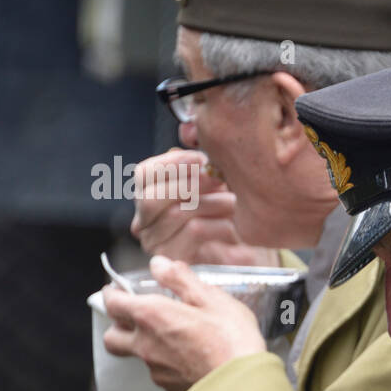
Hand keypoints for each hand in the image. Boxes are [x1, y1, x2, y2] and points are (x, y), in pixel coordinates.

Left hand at [102, 255, 266, 390]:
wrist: (242, 385)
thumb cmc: (231, 339)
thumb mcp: (212, 298)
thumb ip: (181, 279)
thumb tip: (158, 264)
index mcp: (151, 315)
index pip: (113, 303)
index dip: (113, 294)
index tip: (120, 290)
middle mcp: (145, 344)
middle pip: (112, 336)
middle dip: (118, 326)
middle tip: (136, 318)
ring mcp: (155, 370)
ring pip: (137, 355)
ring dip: (146, 345)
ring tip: (174, 339)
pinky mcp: (168, 389)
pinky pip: (159, 373)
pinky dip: (168, 364)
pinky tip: (191, 360)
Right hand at [130, 148, 279, 266]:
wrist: (247, 252)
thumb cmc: (226, 212)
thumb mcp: (214, 181)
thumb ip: (198, 158)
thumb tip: (189, 130)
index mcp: (148, 196)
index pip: (144, 174)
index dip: (173, 163)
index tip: (204, 158)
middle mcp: (143, 222)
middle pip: (151, 197)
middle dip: (190, 183)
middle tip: (221, 178)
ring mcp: (156, 244)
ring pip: (177, 213)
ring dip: (212, 203)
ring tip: (235, 202)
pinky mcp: (176, 260)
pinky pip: (194, 233)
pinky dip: (220, 224)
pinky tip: (236, 225)